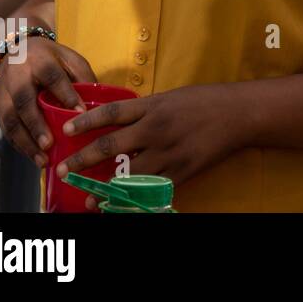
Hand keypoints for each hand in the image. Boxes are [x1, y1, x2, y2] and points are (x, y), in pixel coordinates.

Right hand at [0, 36, 96, 168]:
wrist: (15, 50)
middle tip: (49, 145)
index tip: (80, 113)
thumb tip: (100, 104)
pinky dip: (20, 145)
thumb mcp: (70, 59)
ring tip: (42, 160)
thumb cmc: (50, 58)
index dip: (66, 95)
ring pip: (10, 120)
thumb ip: (83, 77)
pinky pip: (7, 130)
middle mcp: (17, 77)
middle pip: (24, 101)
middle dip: (36, 125)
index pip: (53, 77)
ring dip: (26, 142)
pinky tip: (34, 157)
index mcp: (39, 61)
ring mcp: (3, 93)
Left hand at [53, 83, 247, 192]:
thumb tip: (118, 121)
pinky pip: (152, 190)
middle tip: (63, 170)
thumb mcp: (172, 97)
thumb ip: (146, 110)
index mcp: (153, 107)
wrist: (239, 113)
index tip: (66, 131)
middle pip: (110, 146)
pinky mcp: (182, 171)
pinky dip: (135, 199)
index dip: (85, 122)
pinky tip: (122, 206)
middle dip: (83, 160)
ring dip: (104, 189)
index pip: (110, 113)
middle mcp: (156, 129)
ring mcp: (169, 152)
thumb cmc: (206, 101)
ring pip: (128, 175)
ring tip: (88, 198)